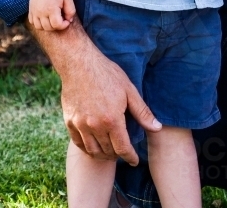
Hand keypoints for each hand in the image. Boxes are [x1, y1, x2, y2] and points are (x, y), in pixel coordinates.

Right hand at [28, 0, 75, 30]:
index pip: (56, 25)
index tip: (67, 20)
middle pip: (48, 28)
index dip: (64, 25)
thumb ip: (70, 11)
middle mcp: (41, 12)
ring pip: (39, 27)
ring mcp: (34, 11)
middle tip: (61, 19)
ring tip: (53, 19)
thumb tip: (69, 20)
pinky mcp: (30, 10)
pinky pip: (32, 22)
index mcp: (51, 9)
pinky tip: (45, 17)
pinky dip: (38, 23)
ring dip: (47, 26)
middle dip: (56, 26)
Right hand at [48, 21, 161, 165]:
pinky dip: (87, 148)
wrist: (80, 64)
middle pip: (108, 151)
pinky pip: (78, 143)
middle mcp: (94, 126)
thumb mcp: (130, 91)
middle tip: (124, 154)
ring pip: (92, 150)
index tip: (134, 161)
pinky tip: (94, 146)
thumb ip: (143, 112)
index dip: (130, 157)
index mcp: (112, 119)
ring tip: (111, 153)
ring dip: (102, 155)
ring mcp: (80, 125)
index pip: (122, 148)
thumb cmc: (108, 74)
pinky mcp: (69, 121)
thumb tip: (157, 128)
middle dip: (118, 155)